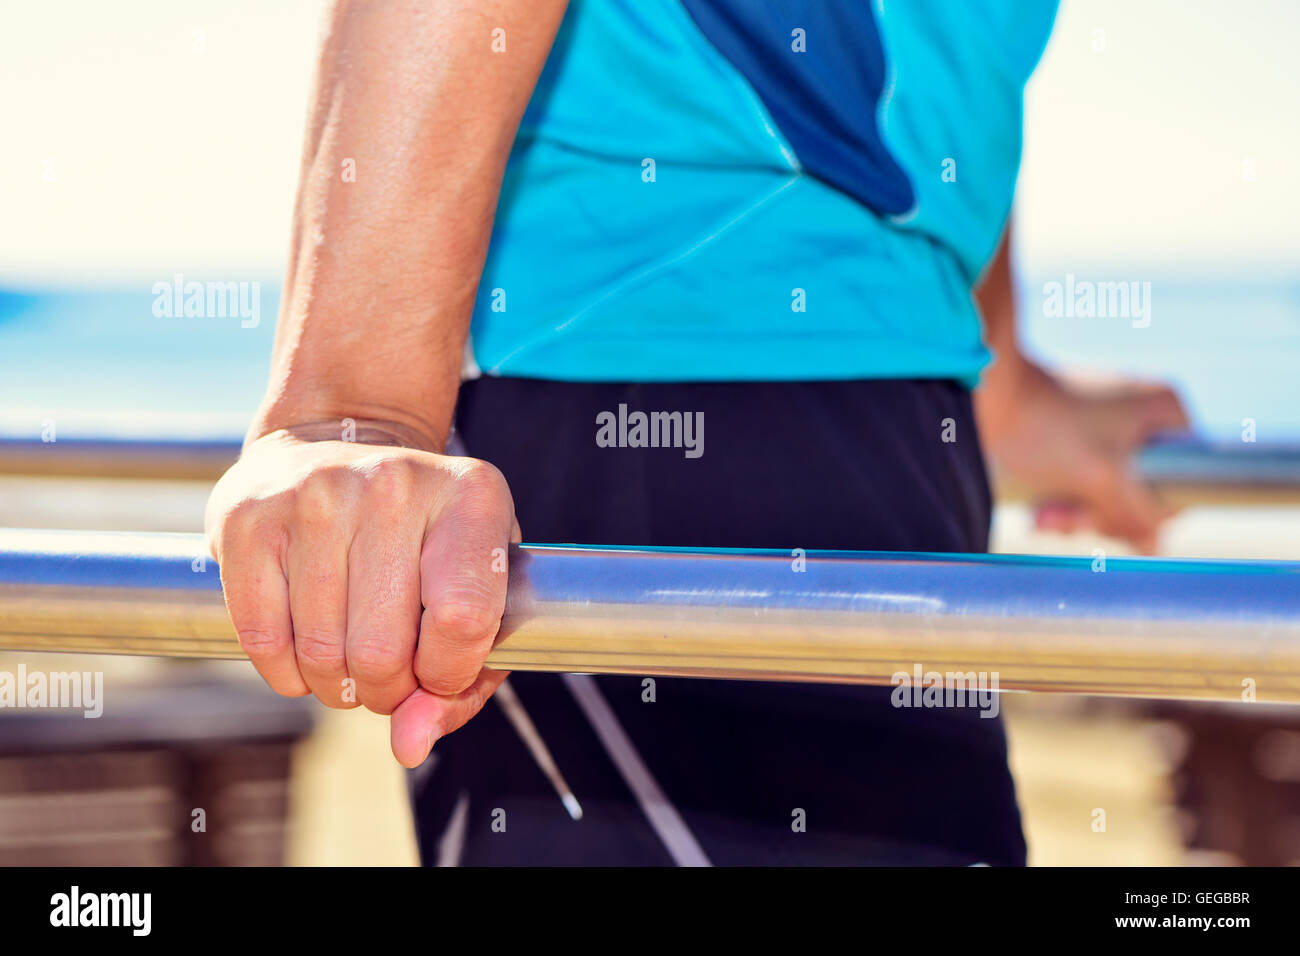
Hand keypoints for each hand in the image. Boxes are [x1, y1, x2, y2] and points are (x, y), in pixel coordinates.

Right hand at [205, 422, 519, 766]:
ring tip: (349, 660)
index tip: (437, 673)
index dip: (448, 675)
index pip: (464, 621)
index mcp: (472, 497)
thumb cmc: (423, 536)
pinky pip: (264, 640)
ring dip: (336, 686)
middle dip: (386, 691)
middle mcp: (396, 484)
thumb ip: (464, 682)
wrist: (340, 438)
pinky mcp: (249, 517)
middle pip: (384, 650)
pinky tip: (305, 650)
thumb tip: (408, 745)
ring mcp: (317, 494)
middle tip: (386, 676)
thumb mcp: (475, 590)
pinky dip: (286, 672)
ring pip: (323, 654)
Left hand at [974, 356, 1189, 552]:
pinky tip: (1041, 510)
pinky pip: (1085, 482)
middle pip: (1143, 492)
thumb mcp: (1100, 479)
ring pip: (1109, 492)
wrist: (986, 394)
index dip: (1150, 514)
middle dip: (1101, 514)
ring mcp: (1111, 427)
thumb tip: (1156, 546)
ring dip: (1078, 512)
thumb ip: (1136, 514)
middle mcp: (1146, 417)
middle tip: (1068, 520)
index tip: (1113, 522)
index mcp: (1166, 413)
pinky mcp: (1079, 438)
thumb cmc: (1045, 429)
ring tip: (1047, 515)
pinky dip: (1065, 499)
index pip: (1184, 483)